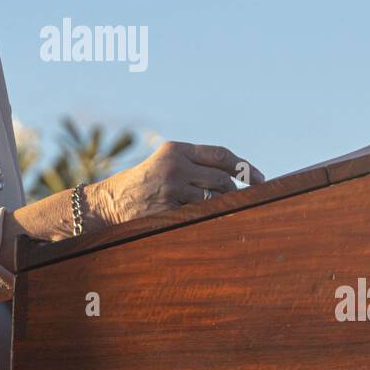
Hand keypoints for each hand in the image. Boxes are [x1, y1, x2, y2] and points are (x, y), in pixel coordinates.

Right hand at [87, 141, 264, 225]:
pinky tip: (206, 220)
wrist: (109, 203)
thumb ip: (195, 164)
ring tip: (219, 210)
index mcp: (176, 149)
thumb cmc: (143, 183)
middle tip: (243, 200)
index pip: (220, 154)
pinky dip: (206, 218)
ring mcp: (172, 188)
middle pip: (221, 178)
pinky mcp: (168, 208)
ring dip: (220, 205)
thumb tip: (234, 178)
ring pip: (212, 198)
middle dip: (234, 191)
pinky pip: (199, 214)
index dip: (244, 167)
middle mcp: (175, 165)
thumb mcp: (165, 163)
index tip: (260, 178)